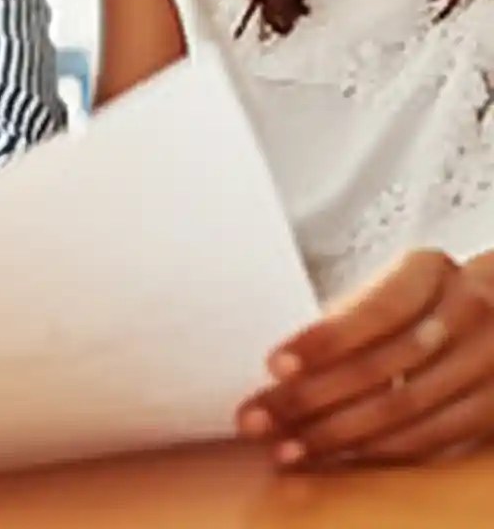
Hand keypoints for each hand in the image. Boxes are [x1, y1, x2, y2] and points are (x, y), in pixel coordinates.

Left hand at [237, 250, 493, 467]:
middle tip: (260, 420)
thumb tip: (277, 371)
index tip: (274, 365)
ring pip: (407, 406)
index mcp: (429, 271)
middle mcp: (470, 310)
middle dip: (313, 398)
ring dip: (338, 434)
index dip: (324, 341)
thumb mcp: (381, 294)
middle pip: (384, 364)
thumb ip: (341, 322)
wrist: (481, 321)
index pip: (375, 310)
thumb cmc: (413, 305)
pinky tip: (336, 458)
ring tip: (287, 448)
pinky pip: (435, 437)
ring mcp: (491, 359)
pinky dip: (379, 451)